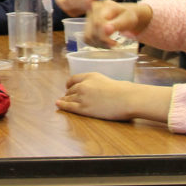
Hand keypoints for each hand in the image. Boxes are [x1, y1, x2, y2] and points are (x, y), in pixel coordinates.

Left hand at [56, 73, 171, 122]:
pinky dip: (62, 105)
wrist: (127, 99)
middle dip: (68, 93)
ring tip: (61, 102)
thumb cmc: (124, 91)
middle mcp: (83, 85)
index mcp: (90, 76)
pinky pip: (69, 107)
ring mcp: (82, 97)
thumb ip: (99, 84)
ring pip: (68, 98)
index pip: (74, 79)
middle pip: (70, 89)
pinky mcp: (84, 109)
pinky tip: (58, 105)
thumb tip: (101, 90)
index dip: (69, 84)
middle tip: (66, 97)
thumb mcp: (108, 81)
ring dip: (65, 100)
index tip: (68, 87)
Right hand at [84, 0, 151, 47]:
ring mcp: (88, 17)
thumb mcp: (128, 19)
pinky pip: (87, 38)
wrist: (125, 15)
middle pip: (93, 32)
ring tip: (110, 43)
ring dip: (100, 44)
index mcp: (103, 6)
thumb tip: (106, 29)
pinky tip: (104, 42)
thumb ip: (117, 24)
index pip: (97, 24)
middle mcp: (92, 10)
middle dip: (104, 41)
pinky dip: (95, 43)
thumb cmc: (128, 17)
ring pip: (88, 36)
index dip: (104, 36)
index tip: (115, 43)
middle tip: (114, 44)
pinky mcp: (87, 25)